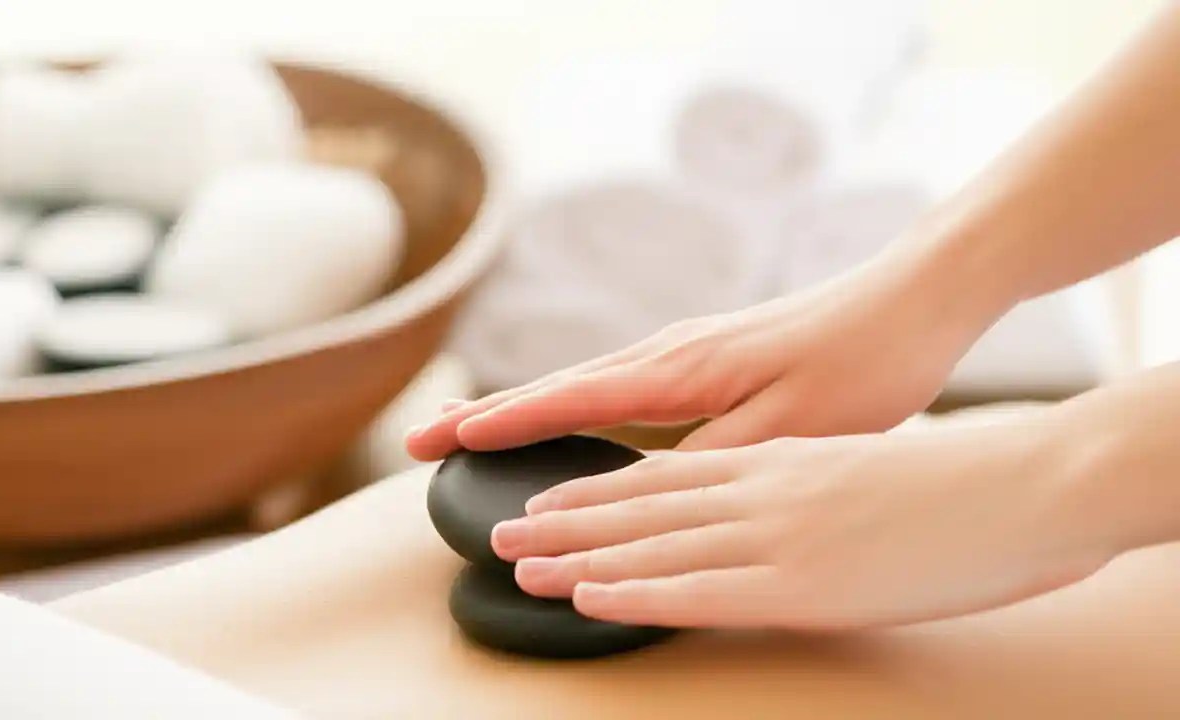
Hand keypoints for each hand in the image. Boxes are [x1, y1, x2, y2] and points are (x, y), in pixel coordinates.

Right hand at [406, 253, 1009, 460]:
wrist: (913, 302)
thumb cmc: (860, 364)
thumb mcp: (788, 429)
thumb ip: (709, 457)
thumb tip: (636, 487)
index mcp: (679, 370)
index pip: (567, 401)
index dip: (500, 426)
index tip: (439, 443)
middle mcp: (669, 352)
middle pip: (556, 388)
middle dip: (483, 415)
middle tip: (419, 441)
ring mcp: (686, 350)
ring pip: (582, 385)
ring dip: (519, 410)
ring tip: (466, 431)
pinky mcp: (707, 357)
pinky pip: (617, 386)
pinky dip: (569, 406)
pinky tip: (565, 419)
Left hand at [490, 419, 1115, 629]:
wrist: (1022, 482)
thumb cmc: (949, 483)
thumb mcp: (854, 469)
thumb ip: (797, 485)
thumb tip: (756, 506)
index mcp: (776, 458)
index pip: (664, 472)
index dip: (597, 487)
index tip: (547, 499)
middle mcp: (759, 486)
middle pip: (638, 501)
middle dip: (561, 519)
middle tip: (499, 533)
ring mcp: (773, 530)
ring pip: (649, 541)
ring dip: (574, 555)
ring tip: (514, 563)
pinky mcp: (798, 578)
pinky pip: (695, 587)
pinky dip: (631, 590)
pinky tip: (584, 596)